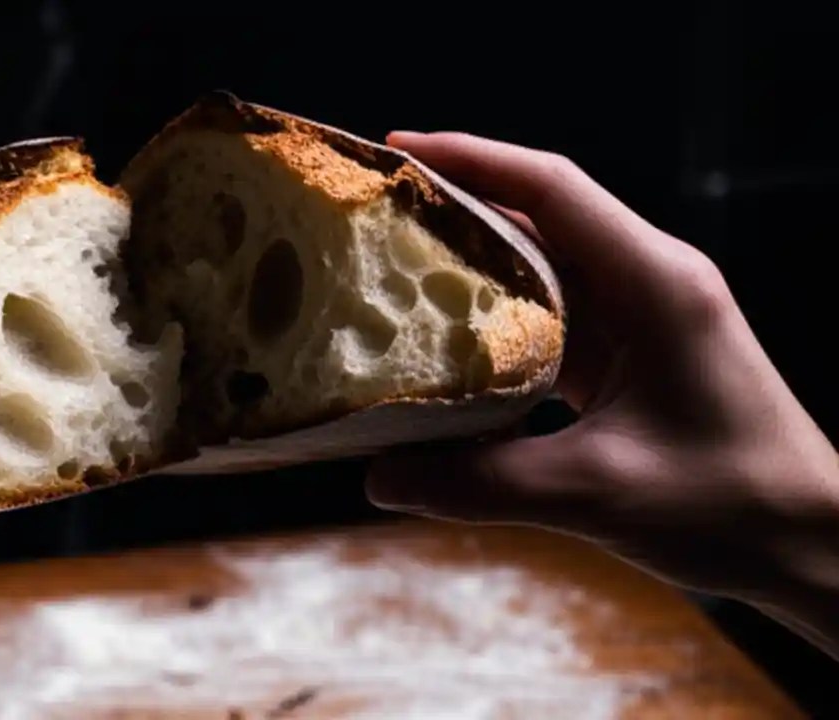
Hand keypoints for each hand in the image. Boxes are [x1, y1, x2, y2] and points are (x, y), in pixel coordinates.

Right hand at [367, 131, 838, 657]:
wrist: (809, 543)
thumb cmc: (732, 506)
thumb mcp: (596, 494)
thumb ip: (482, 483)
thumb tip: (380, 477)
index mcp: (657, 284)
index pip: (553, 189)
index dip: (472, 159)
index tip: (400, 149)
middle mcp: (649, 282)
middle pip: (538, 217)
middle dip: (455, 204)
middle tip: (375, 210)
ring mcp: (640, 317)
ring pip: (540, 266)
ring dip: (469, 262)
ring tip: (389, 266)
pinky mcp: (628, 354)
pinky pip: (548, 317)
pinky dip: (492, 319)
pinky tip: (439, 339)